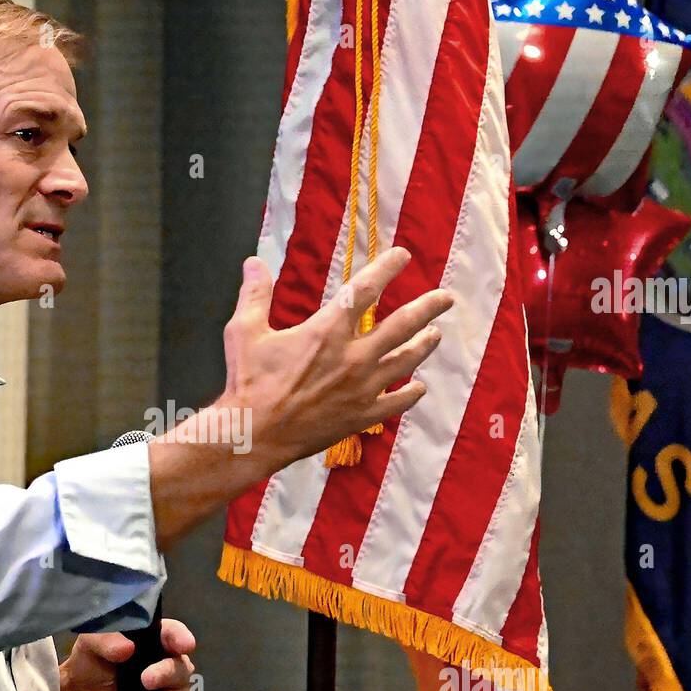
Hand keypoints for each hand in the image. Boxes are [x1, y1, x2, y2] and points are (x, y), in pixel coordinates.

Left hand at [58, 618, 196, 690]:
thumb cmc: (89, 664)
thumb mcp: (89, 644)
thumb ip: (105, 640)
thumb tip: (127, 648)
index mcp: (151, 642)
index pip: (172, 634)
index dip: (181, 637)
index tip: (185, 645)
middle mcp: (164, 665)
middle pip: (181, 667)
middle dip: (168, 674)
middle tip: (147, 680)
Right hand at [219, 247, 453, 470]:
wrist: (254, 435)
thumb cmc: (248, 382)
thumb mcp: (244, 331)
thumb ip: (255, 294)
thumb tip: (254, 261)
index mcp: (327, 330)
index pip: (366, 289)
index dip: (387, 268)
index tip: (403, 256)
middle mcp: (353, 356)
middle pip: (402, 325)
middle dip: (428, 307)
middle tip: (446, 297)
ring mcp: (362, 388)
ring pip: (405, 362)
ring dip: (424, 346)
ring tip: (435, 335)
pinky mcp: (361, 416)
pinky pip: (396, 403)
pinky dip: (411, 394)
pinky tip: (419, 387)